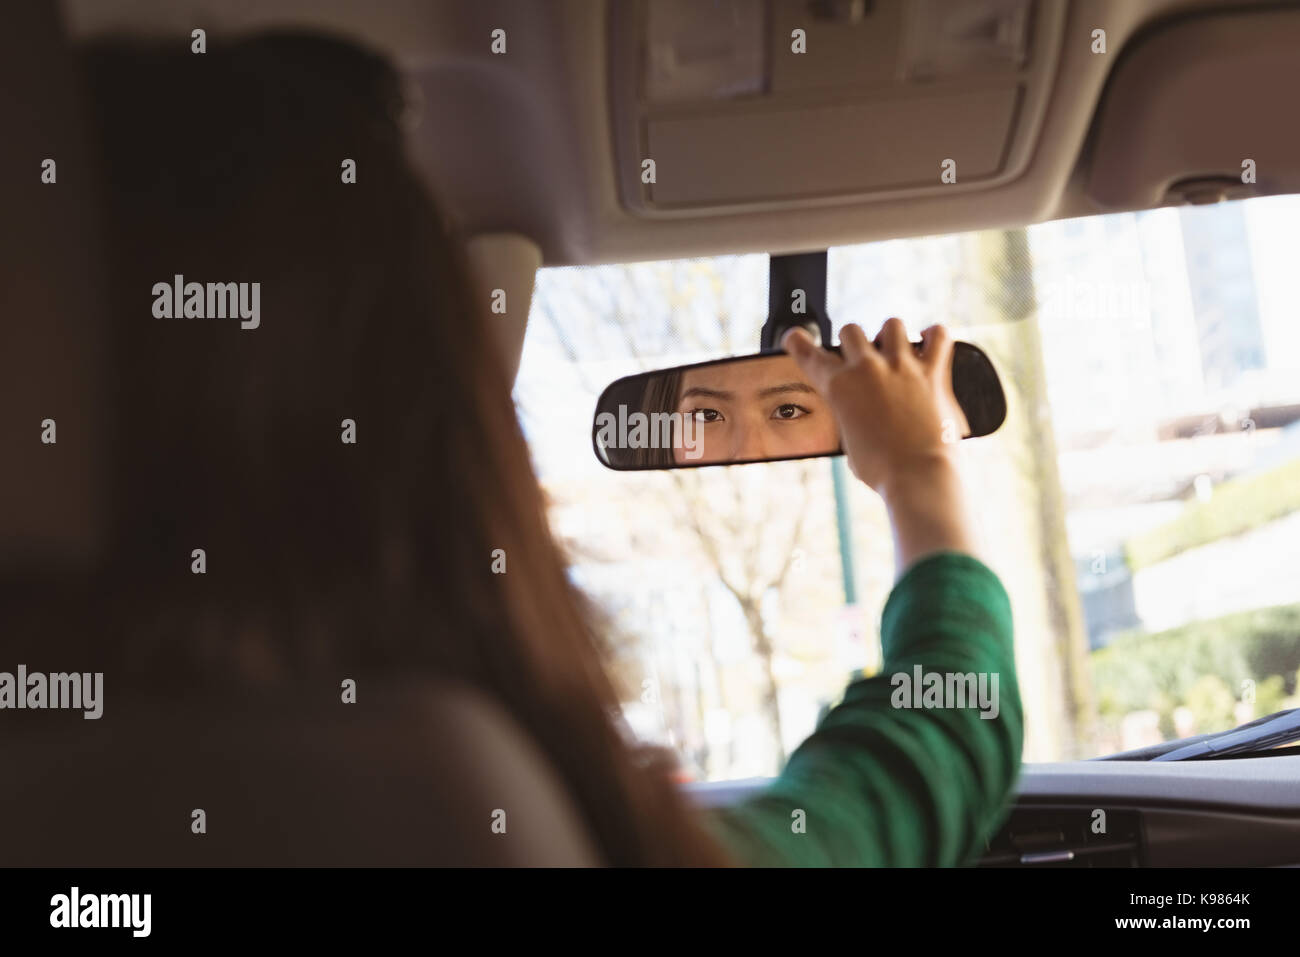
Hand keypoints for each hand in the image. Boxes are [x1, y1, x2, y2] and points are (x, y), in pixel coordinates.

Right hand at [781, 319, 965, 498]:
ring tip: (896, 351)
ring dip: (892, 336)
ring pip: (892, 324)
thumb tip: (862, 409)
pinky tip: (930, 343)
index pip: (808, 354)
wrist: (917, 476)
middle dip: (853, 342)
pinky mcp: (933, 372)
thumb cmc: (882, 470)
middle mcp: (866, 369)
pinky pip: (938, 335)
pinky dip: (934, 336)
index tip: (794, 337)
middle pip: (851, 330)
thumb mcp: (850, 441)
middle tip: (861, 357)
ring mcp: (901, 366)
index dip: (798, 342)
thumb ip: (851, 415)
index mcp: (838, 386)